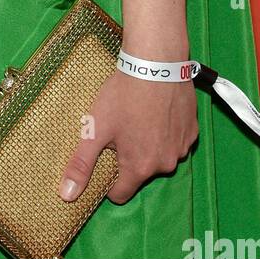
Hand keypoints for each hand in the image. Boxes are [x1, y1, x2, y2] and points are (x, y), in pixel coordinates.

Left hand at [58, 68, 197, 203]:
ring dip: (149, 143)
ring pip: (159, 154)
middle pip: (141, 171)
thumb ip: (81, 164)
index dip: (108, 180)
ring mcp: (182, 147)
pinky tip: (155, 110)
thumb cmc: (123, 96)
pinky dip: (165, 130)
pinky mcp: (192, 129)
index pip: (121, 193)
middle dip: (128, 156)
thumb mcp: (95, 129)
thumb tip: (67, 195)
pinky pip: (175, 139)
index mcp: (140, 168)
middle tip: (119, 128)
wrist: (156, 63)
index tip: (103, 160)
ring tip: (137, 116)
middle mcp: (165, 164)